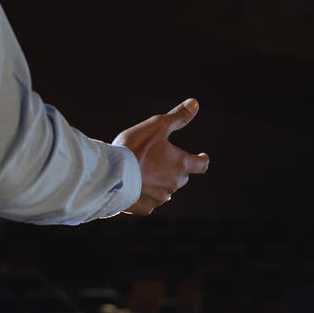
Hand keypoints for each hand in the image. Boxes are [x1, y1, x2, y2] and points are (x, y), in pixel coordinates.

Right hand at [113, 98, 209, 214]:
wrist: (111, 175)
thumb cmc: (135, 148)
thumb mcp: (157, 126)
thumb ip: (177, 117)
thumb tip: (195, 103)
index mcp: (180, 164)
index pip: (201, 165)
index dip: (202, 160)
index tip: (202, 157)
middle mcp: (174, 184)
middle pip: (181, 177)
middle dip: (175, 170)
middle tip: (160, 161)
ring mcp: (160, 199)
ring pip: (165, 190)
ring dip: (159, 182)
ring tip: (142, 172)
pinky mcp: (146, 208)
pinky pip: (149, 201)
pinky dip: (144, 194)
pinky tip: (134, 186)